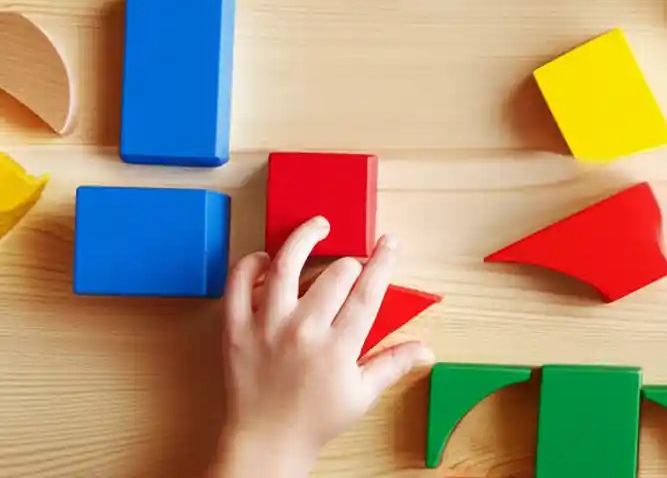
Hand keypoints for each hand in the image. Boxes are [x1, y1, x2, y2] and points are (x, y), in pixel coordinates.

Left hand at [208, 218, 433, 477]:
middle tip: (353, 264)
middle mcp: (304, 332)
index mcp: (338, 348)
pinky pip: (238, 283)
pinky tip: (267, 258)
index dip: (383, 261)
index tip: (390, 242)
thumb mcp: (362, 394)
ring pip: (285, 266)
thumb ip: (393, 364)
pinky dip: (251, 263)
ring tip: (316, 226)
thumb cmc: (315, 420)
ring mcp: (267, 327)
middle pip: (335, 275)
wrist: (265, 443)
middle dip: (351, 262)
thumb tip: (427, 349)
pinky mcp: (236, 329)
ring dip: (304, 238)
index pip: (368, 291)